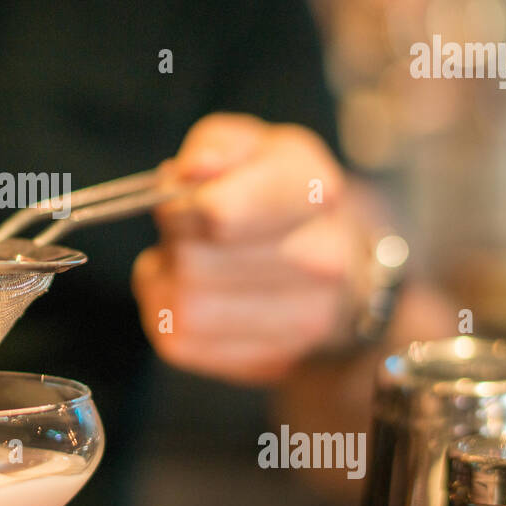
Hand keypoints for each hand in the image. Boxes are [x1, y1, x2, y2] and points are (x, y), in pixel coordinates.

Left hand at [131, 114, 369, 384]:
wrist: (337, 267)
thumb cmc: (281, 197)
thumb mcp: (254, 147)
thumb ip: (216, 144)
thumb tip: (191, 169)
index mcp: (313, 192)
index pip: (218, 213)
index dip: (180, 203)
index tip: (183, 195)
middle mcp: (321, 262)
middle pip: (194, 260)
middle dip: (174, 240)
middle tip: (189, 228)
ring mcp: (300, 320)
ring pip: (186, 305)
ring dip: (168, 279)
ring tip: (191, 259)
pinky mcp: (268, 361)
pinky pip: (181, 341)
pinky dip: (169, 313)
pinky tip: (193, 291)